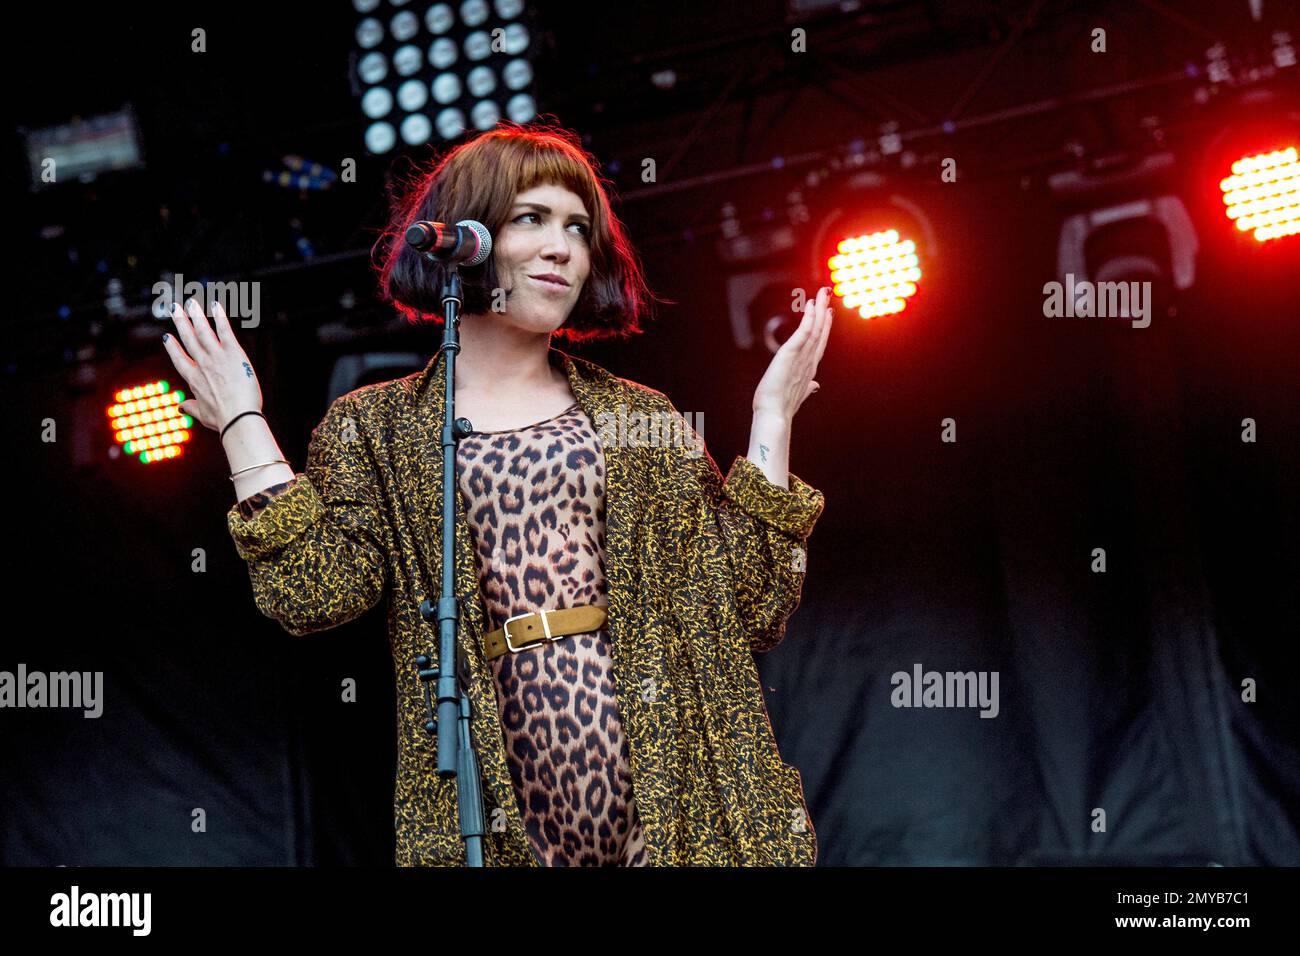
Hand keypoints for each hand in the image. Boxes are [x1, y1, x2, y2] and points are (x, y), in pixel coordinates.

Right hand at [161, 298, 262, 432]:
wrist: (239, 417)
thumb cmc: (223, 419)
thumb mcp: (203, 415)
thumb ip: (192, 408)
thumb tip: (182, 407)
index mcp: (194, 379)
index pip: (180, 359)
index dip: (173, 347)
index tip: (168, 337)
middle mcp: (202, 365)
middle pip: (188, 339)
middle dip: (181, 322)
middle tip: (175, 308)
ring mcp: (217, 357)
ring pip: (203, 331)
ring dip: (196, 315)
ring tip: (191, 302)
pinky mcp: (233, 353)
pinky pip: (224, 331)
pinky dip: (219, 317)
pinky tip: (215, 305)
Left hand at [751, 285, 832, 419]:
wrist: (774, 415)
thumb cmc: (780, 407)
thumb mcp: (796, 394)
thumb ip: (807, 388)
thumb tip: (815, 386)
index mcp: (808, 369)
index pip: (818, 344)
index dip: (824, 327)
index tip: (827, 313)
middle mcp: (808, 361)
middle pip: (820, 332)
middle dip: (824, 312)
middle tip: (827, 294)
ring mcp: (802, 357)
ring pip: (815, 329)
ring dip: (819, 310)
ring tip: (822, 293)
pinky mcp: (791, 354)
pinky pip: (804, 333)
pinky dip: (809, 319)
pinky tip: (812, 306)